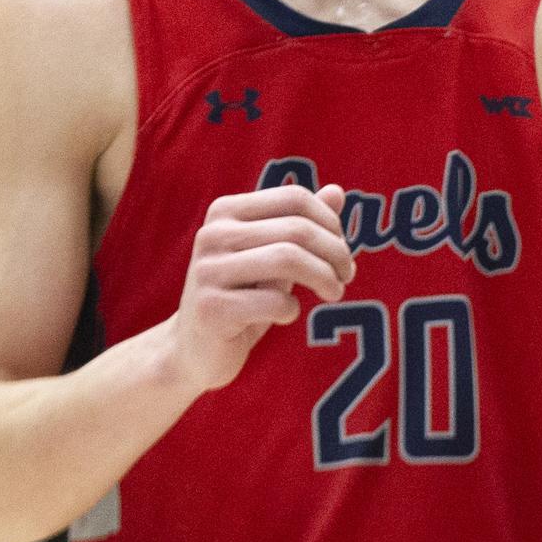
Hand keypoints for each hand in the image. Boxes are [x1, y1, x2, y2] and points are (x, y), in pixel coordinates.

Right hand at [165, 185, 355, 393]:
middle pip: (297, 229)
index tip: (342, 249)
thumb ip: (302, 224)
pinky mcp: (211, 309)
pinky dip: (292, 309)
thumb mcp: (273, 256)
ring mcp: (207, 271)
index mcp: (225, 211)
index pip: (294, 198)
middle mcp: (212, 234)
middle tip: (346, 275)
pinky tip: (285, 316)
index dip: (330, 222)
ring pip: (288, 259)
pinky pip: (274, 302)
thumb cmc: (243, 296)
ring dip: (324, 278)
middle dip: (336, 252)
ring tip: (334, 293)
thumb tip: (337, 192)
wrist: (195, 349)